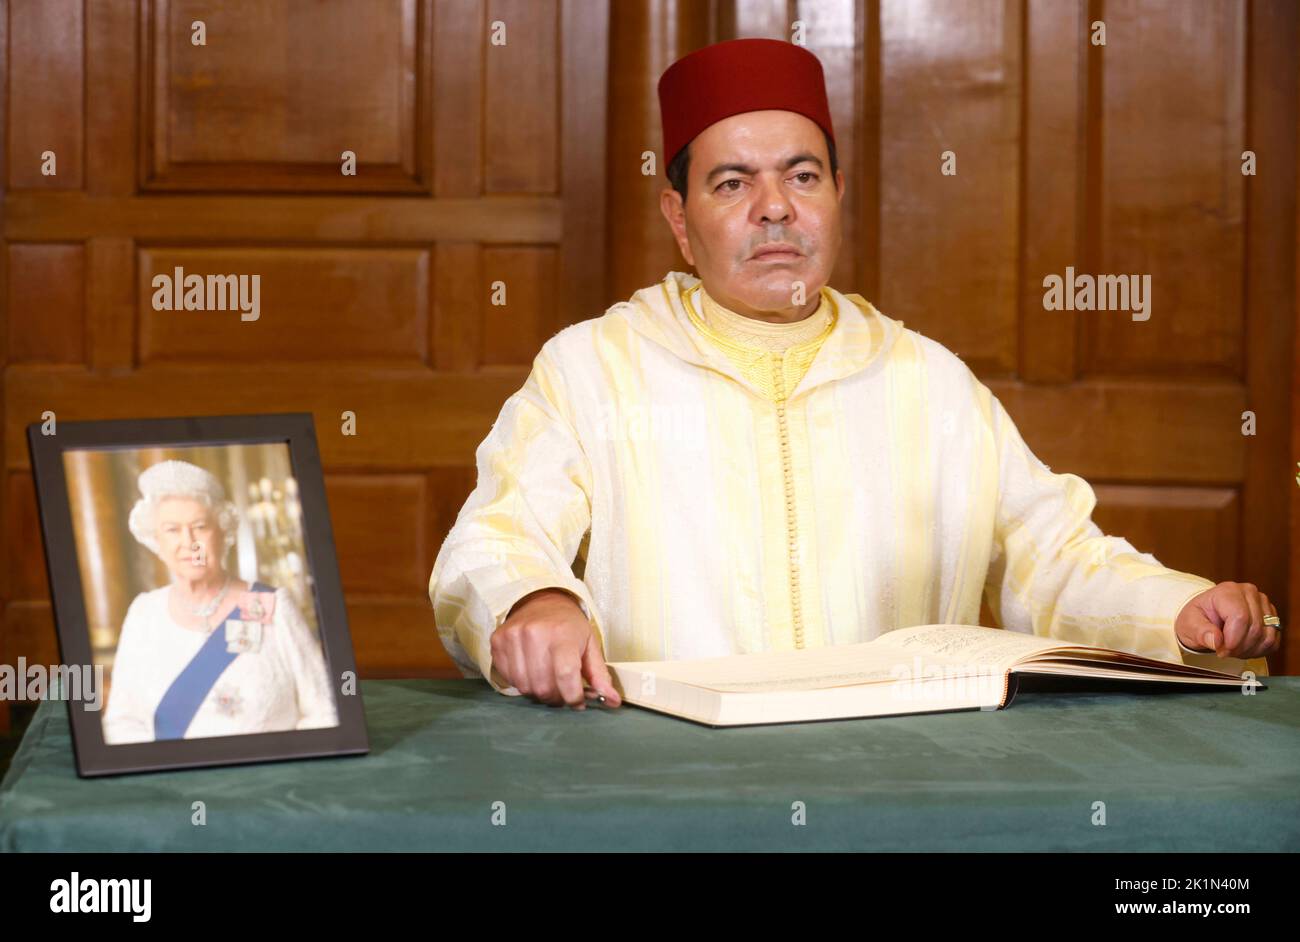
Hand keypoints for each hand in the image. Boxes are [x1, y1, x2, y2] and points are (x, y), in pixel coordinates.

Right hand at [490, 588, 621, 708]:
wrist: (541, 600)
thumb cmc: (568, 626)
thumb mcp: (590, 645)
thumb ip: (599, 676)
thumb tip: (612, 701)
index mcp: (563, 634)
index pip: (566, 675)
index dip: (572, 697)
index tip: (578, 702)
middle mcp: (535, 634)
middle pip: (543, 686)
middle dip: (556, 697)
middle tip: (562, 692)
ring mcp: (513, 637)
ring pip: (525, 686)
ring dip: (538, 692)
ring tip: (547, 681)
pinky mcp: (498, 642)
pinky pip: (509, 678)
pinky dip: (522, 682)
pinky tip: (531, 671)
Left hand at [1174, 582, 1280, 659]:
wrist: (1205, 617)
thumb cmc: (1196, 618)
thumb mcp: (1189, 624)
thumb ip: (1201, 632)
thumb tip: (1216, 641)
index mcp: (1227, 591)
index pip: (1240, 618)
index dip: (1232, 640)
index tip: (1221, 650)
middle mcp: (1249, 593)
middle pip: (1255, 628)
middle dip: (1239, 648)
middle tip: (1224, 651)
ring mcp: (1264, 605)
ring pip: (1267, 637)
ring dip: (1249, 650)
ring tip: (1233, 649)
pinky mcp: (1272, 618)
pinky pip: (1273, 642)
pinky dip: (1258, 651)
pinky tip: (1243, 648)